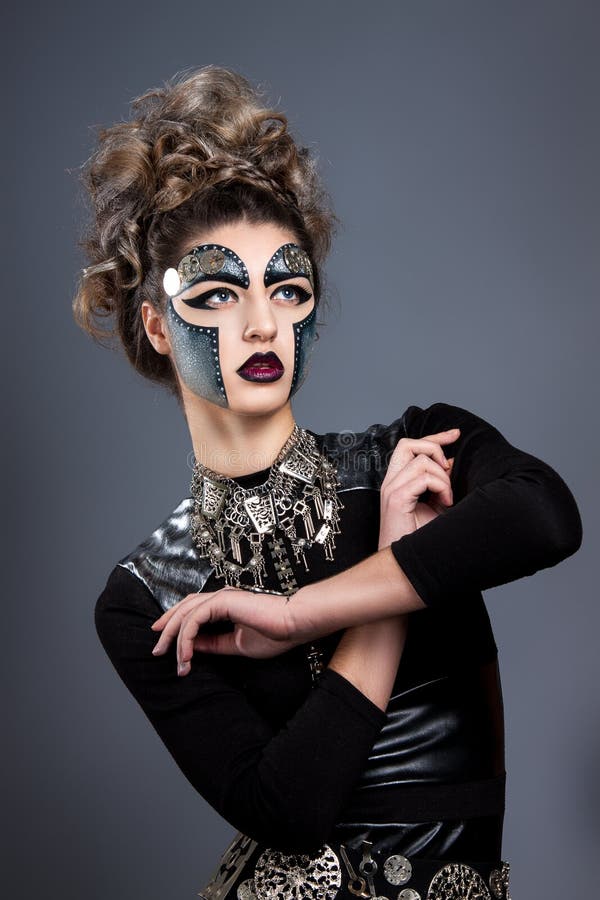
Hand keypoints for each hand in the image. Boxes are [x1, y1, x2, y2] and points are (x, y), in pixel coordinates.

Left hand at [150, 587, 296, 674]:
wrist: (294, 624)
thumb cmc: (276, 633)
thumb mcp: (237, 645)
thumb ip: (215, 643)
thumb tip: (193, 647)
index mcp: (226, 606)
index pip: (193, 612)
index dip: (178, 629)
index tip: (170, 650)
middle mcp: (221, 598)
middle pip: (184, 609)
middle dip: (167, 629)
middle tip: (157, 650)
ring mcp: (221, 597)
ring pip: (185, 613)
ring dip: (174, 636)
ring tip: (169, 658)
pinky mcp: (222, 601)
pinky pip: (194, 619)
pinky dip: (186, 637)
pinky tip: (186, 655)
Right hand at [378, 428, 458, 548]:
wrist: (407, 567)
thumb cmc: (421, 540)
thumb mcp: (436, 505)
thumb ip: (441, 484)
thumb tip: (451, 463)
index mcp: (397, 481)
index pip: (411, 447)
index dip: (435, 437)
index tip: (455, 434)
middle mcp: (391, 482)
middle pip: (409, 444)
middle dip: (435, 447)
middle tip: (450, 468)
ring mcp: (391, 490)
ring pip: (421, 460)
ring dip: (443, 476)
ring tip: (448, 498)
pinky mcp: (396, 500)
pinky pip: (423, 478)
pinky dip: (441, 487)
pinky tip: (446, 503)